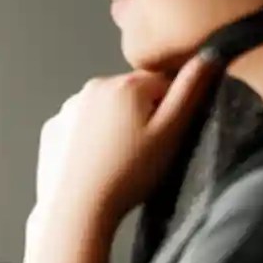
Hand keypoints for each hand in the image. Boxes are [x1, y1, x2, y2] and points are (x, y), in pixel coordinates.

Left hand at [37, 53, 218, 223]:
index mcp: (125, 83)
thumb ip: (190, 90)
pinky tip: (91, 162)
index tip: (161, 138)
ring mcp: (67, 108)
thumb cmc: (129, 174)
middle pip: (130, 93)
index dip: (168, 111)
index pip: (162, 83)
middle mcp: (92, 86)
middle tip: (138, 152)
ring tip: (114, 159)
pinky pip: (78, 125)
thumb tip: (210, 53)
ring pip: (103, 108)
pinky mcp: (51, 129)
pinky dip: (87, 138)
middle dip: (139, 115)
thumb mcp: (170, 133)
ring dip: (113, 124)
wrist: (77, 209)